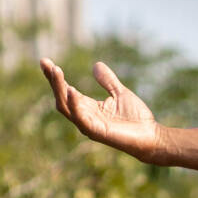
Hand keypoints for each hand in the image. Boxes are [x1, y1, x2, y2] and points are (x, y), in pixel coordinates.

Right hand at [40, 58, 161, 159]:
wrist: (152, 135)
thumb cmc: (136, 118)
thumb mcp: (120, 93)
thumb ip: (108, 81)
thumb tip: (96, 65)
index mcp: (88, 107)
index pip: (66, 91)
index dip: (55, 77)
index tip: (45, 61)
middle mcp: (84, 116)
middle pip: (61, 98)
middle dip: (53, 81)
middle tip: (46, 64)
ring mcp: (89, 125)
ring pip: (66, 107)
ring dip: (60, 89)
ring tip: (56, 71)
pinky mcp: (97, 132)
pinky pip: (81, 118)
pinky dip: (75, 105)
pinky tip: (71, 90)